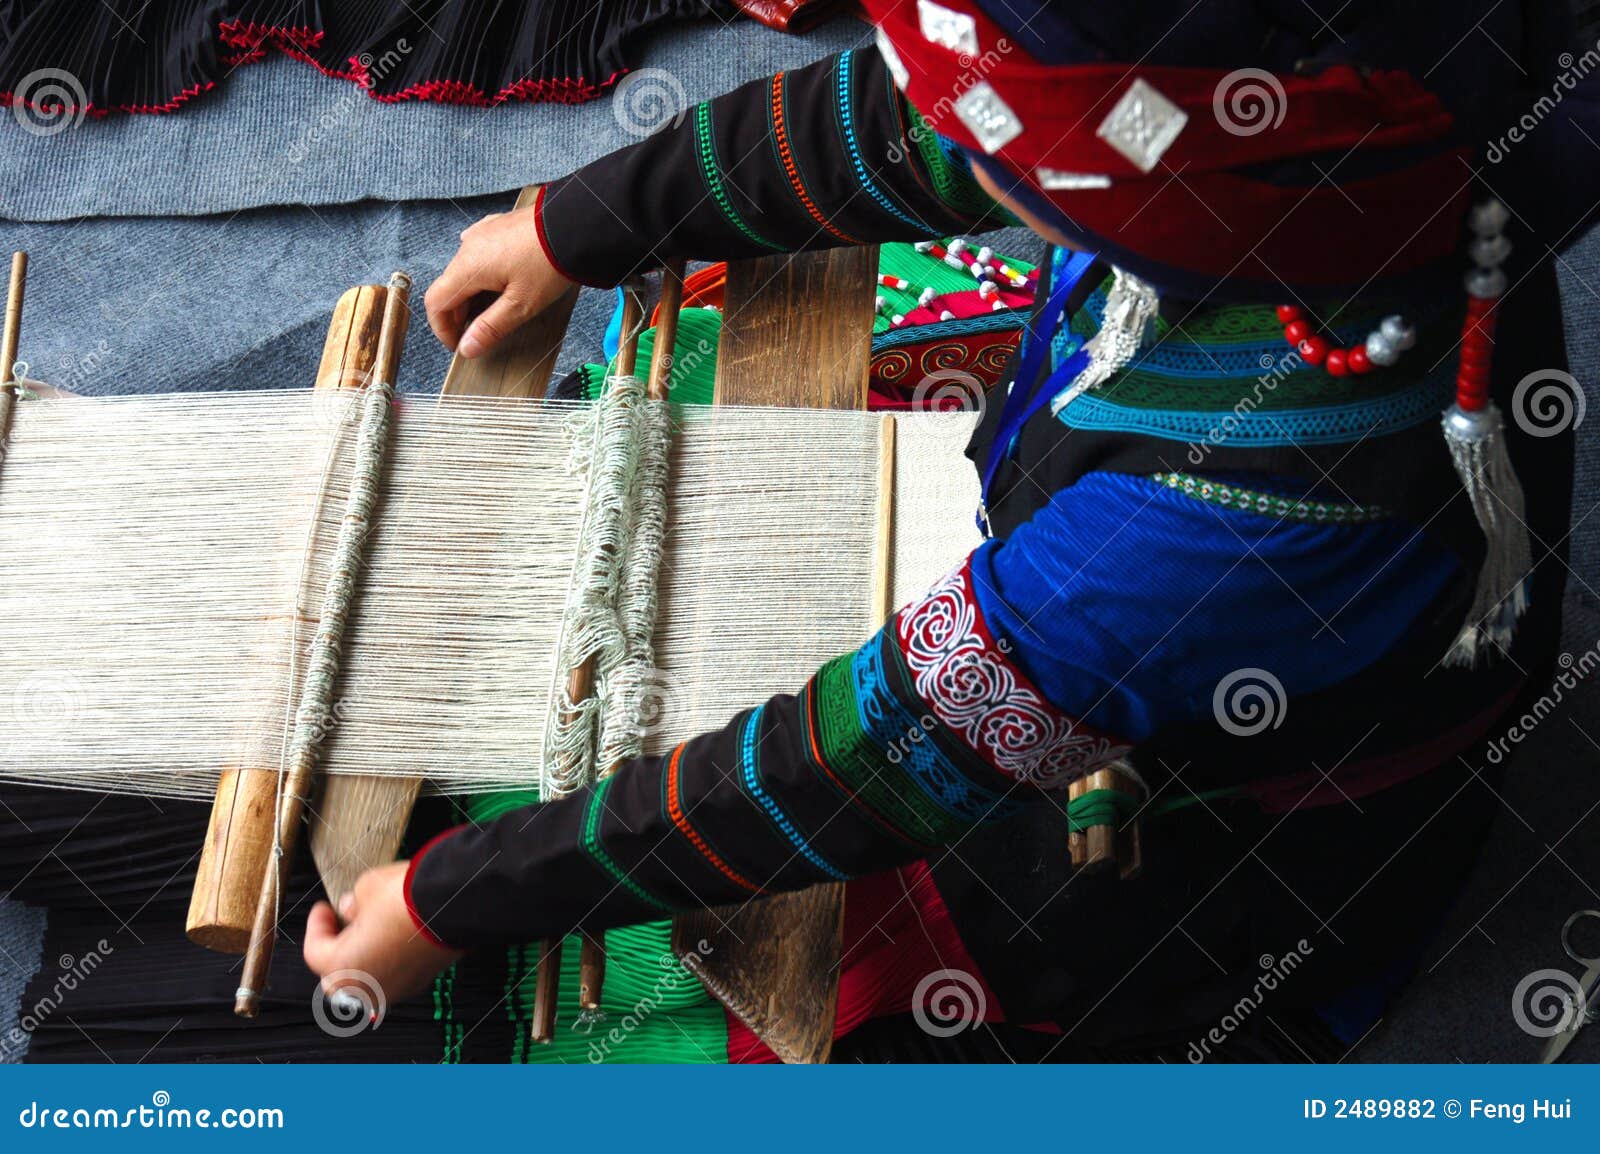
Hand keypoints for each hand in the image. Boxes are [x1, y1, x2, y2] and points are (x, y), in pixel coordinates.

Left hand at [303, 860, 462, 1015]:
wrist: (452, 903)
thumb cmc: (406, 898)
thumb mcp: (365, 888)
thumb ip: (350, 904)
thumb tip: (349, 909)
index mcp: (342, 968)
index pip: (315, 952)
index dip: (316, 925)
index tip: (323, 908)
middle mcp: (366, 987)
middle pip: (337, 977)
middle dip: (335, 950)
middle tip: (340, 924)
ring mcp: (395, 988)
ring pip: (365, 980)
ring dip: (361, 958)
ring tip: (369, 929)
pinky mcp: (419, 982)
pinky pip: (391, 976)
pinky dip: (386, 961)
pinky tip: (393, 938)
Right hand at [425, 200, 573, 359]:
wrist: (576, 226)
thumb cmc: (550, 264)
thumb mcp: (521, 304)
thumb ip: (490, 327)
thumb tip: (467, 347)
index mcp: (468, 267)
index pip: (436, 302)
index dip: (443, 329)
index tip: (459, 345)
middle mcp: (468, 246)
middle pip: (448, 286)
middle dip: (458, 314)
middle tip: (478, 333)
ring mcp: (482, 233)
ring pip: (463, 269)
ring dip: (471, 294)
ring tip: (494, 311)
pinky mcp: (497, 226)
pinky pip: (479, 253)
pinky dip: (482, 274)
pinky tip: (501, 281)